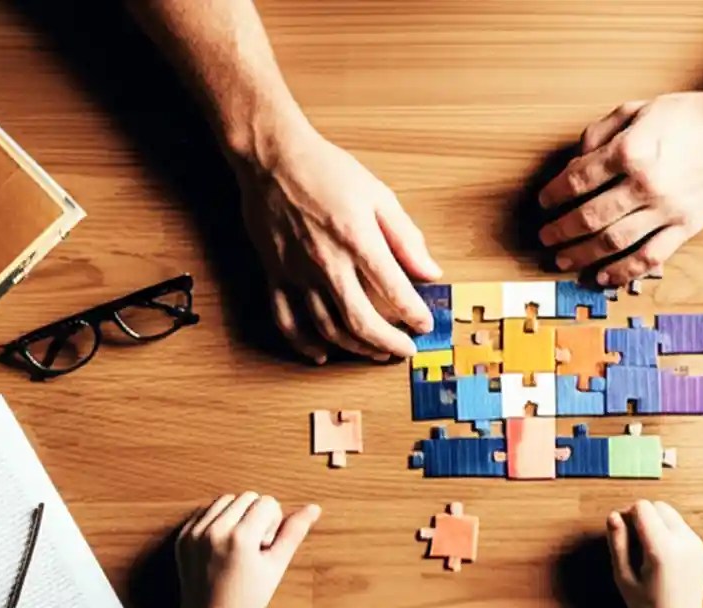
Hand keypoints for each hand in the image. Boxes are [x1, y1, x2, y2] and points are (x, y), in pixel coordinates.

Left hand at [176, 492, 320, 607]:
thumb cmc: (246, 599)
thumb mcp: (276, 567)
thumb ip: (293, 533)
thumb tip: (314, 508)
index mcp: (240, 538)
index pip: (268, 502)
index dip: (273, 523)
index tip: (266, 547)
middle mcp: (215, 530)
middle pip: (247, 497)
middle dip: (256, 515)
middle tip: (253, 546)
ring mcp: (195, 532)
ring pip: (226, 500)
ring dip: (237, 514)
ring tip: (237, 543)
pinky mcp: (183, 535)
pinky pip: (206, 511)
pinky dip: (217, 520)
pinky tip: (221, 544)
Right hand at [233, 115, 441, 362]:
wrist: (272, 158)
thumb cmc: (326, 170)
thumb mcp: (378, 195)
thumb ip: (406, 237)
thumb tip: (430, 271)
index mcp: (357, 239)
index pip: (393, 290)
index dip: (414, 314)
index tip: (425, 325)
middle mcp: (327, 262)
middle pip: (361, 321)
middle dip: (389, 343)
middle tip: (406, 350)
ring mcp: (297, 272)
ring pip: (327, 327)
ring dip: (356, 347)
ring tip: (376, 352)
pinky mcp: (275, 274)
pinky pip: (287, 320)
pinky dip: (304, 344)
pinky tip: (322, 354)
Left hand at [538, 89, 702, 285]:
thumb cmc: (689, 115)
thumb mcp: (638, 109)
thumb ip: (600, 133)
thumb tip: (575, 163)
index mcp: (629, 151)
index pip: (578, 180)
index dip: (554, 194)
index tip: (544, 203)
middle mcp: (644, 184)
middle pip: (590, 216)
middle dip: (561, 230)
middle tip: (546, 238)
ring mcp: (666, 209)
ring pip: (614, 241)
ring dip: (583, 255)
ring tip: (564, 261)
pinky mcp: (687, 226)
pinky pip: (650, 256)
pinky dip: (624, 271)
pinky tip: (604, 277)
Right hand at [607, 500, 702, 607]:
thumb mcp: (624, 578)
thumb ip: (618, 544)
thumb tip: (613, 516)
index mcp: (662, 548)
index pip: (643, 507)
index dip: (627, 515)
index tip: (621, 532)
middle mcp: (683, 541)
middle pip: (658, 506)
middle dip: (642, 516)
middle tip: (631, 541)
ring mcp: (695, 543)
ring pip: (670, 513)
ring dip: (655, 522)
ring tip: (646, 549)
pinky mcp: (700, 547)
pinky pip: (679, 526)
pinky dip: (666, 531)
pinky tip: (660, 555)